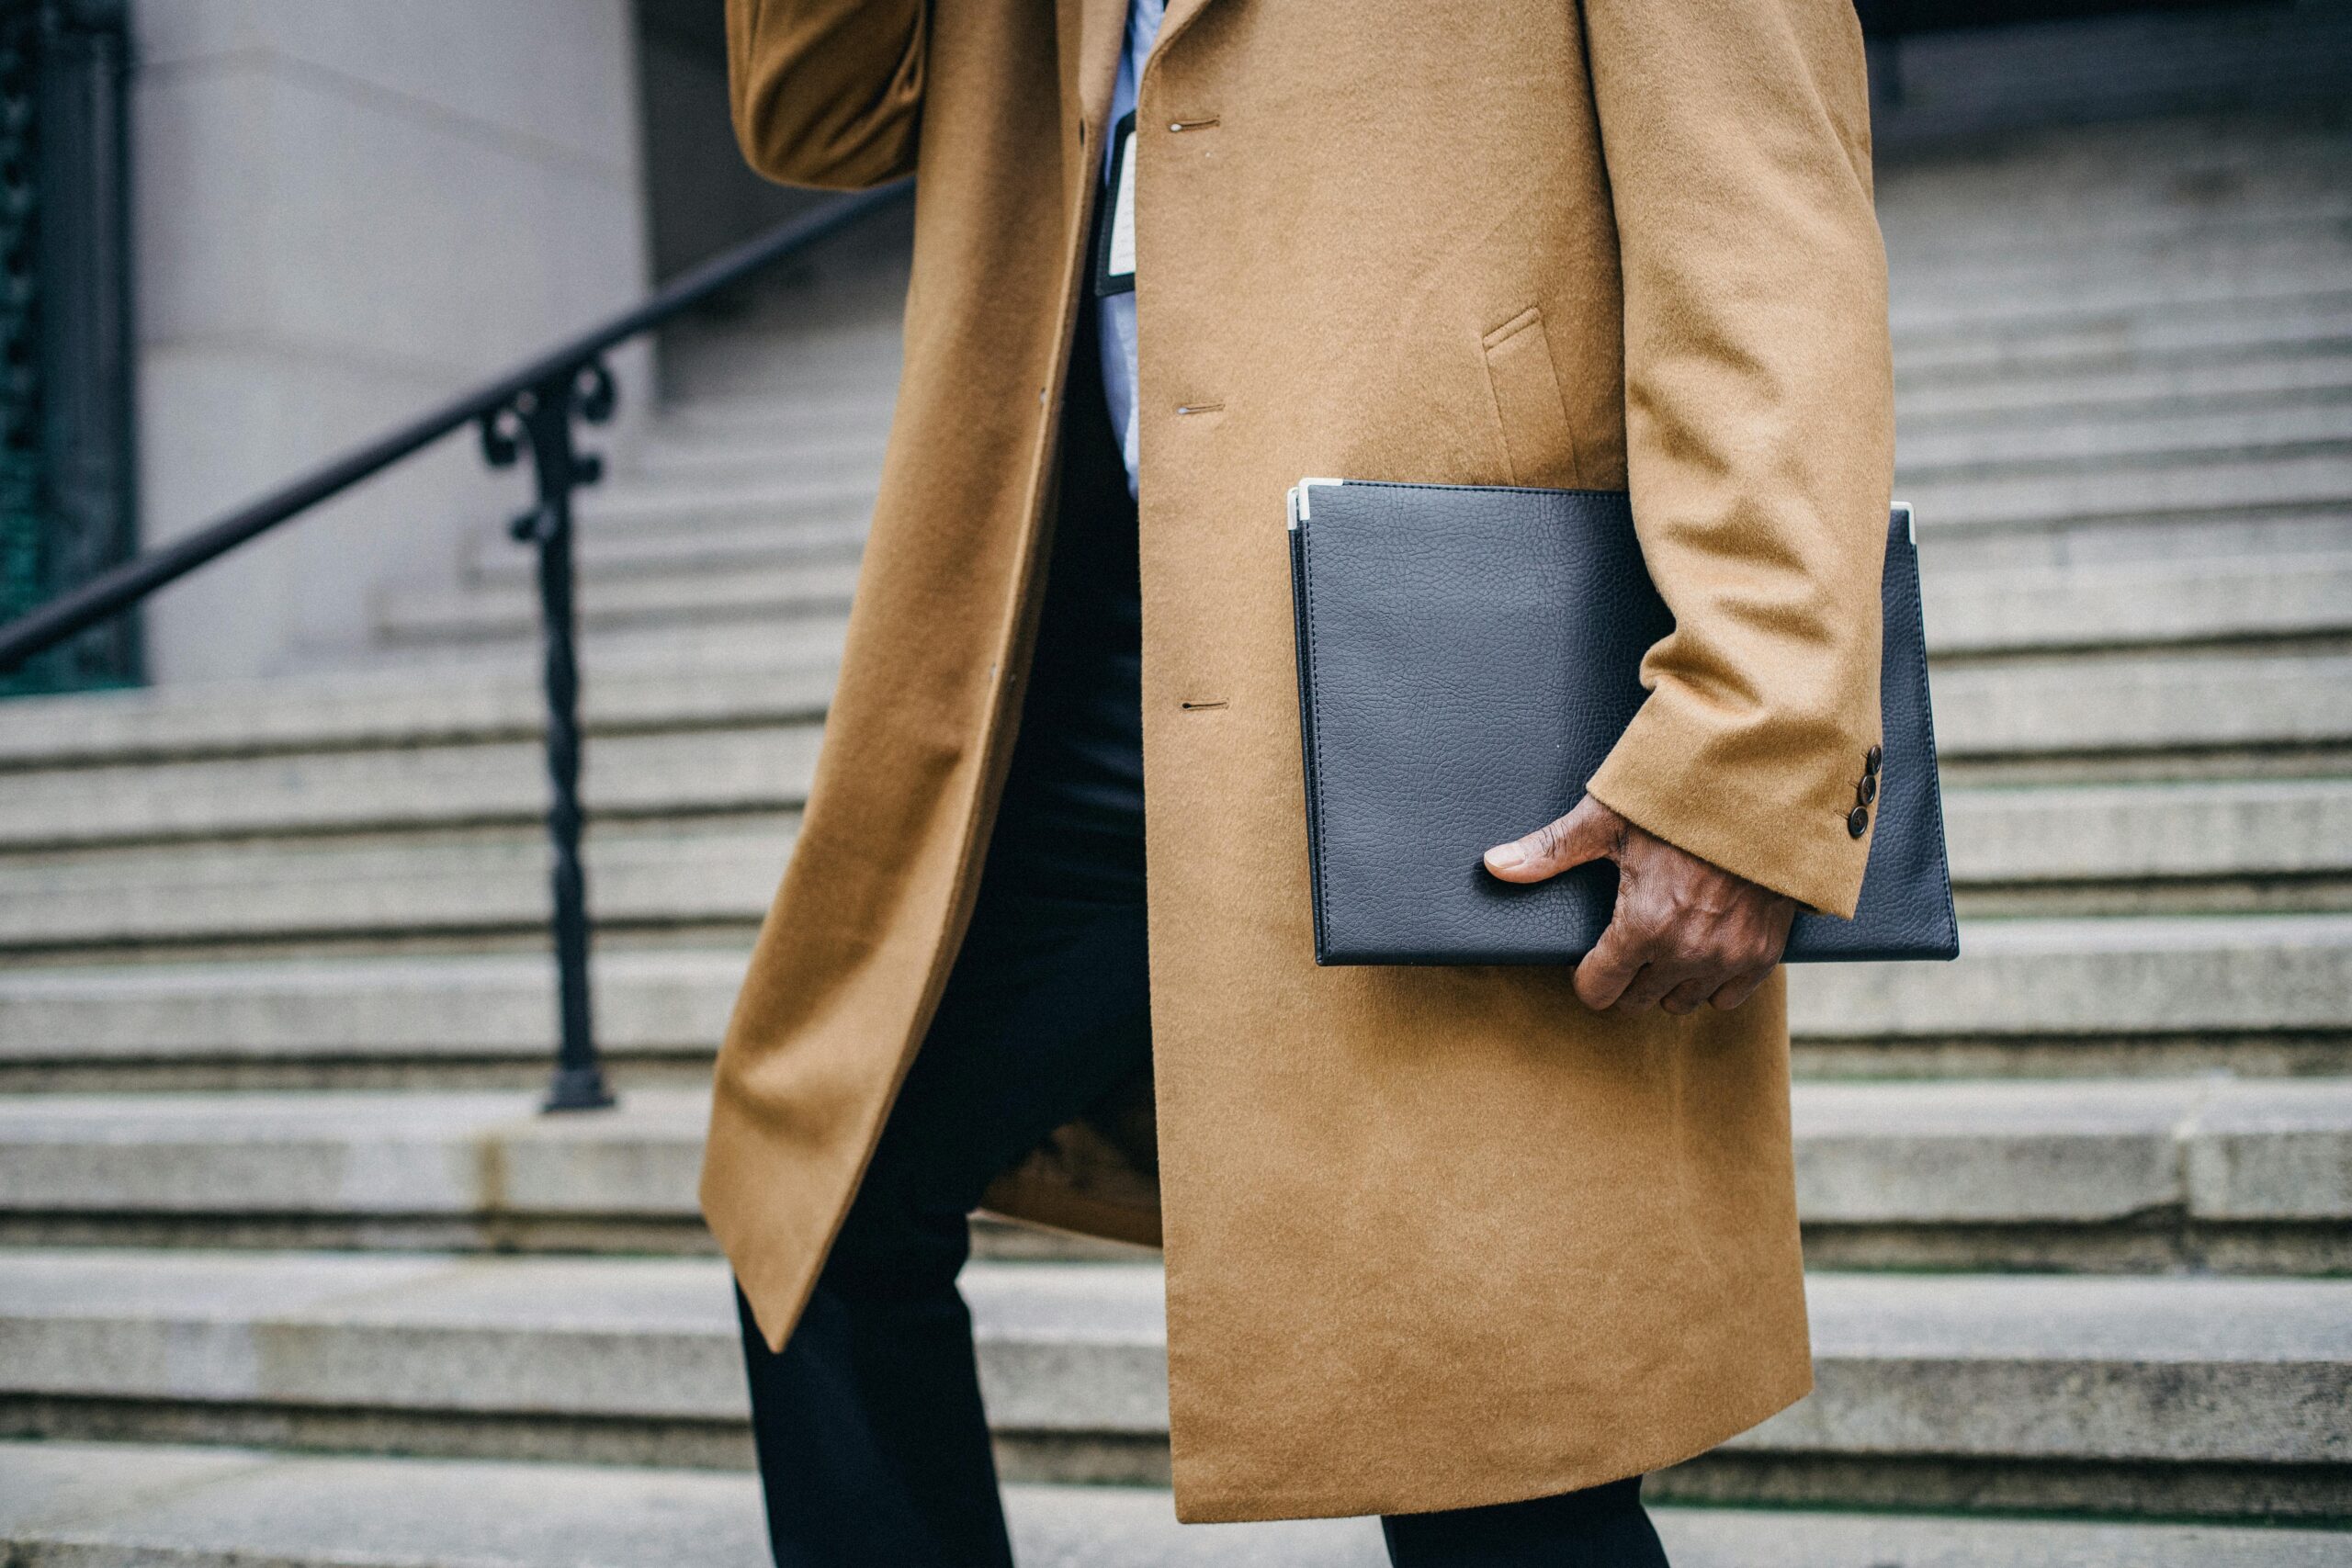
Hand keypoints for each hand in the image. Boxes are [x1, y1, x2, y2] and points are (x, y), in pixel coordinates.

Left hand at [1484, 795, 1794, 1015]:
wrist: (1761, 789)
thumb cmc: (1681, 800)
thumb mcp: (1608, 820)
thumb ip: (1552, 850)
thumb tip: (1494, 865)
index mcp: (1643, 926)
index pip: (1599, 990)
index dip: (1587, 975)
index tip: (1589, 958)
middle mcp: (1687, 951)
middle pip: (1638, 1000)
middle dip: (1626, 977)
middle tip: (1626, 944)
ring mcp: (1729, 956)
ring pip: (1682, 1001)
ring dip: (1668, 981)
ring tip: (1664, 946)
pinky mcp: (1764, 953)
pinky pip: (1729, 997)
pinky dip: (1714, 981)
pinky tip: (1703, 950)